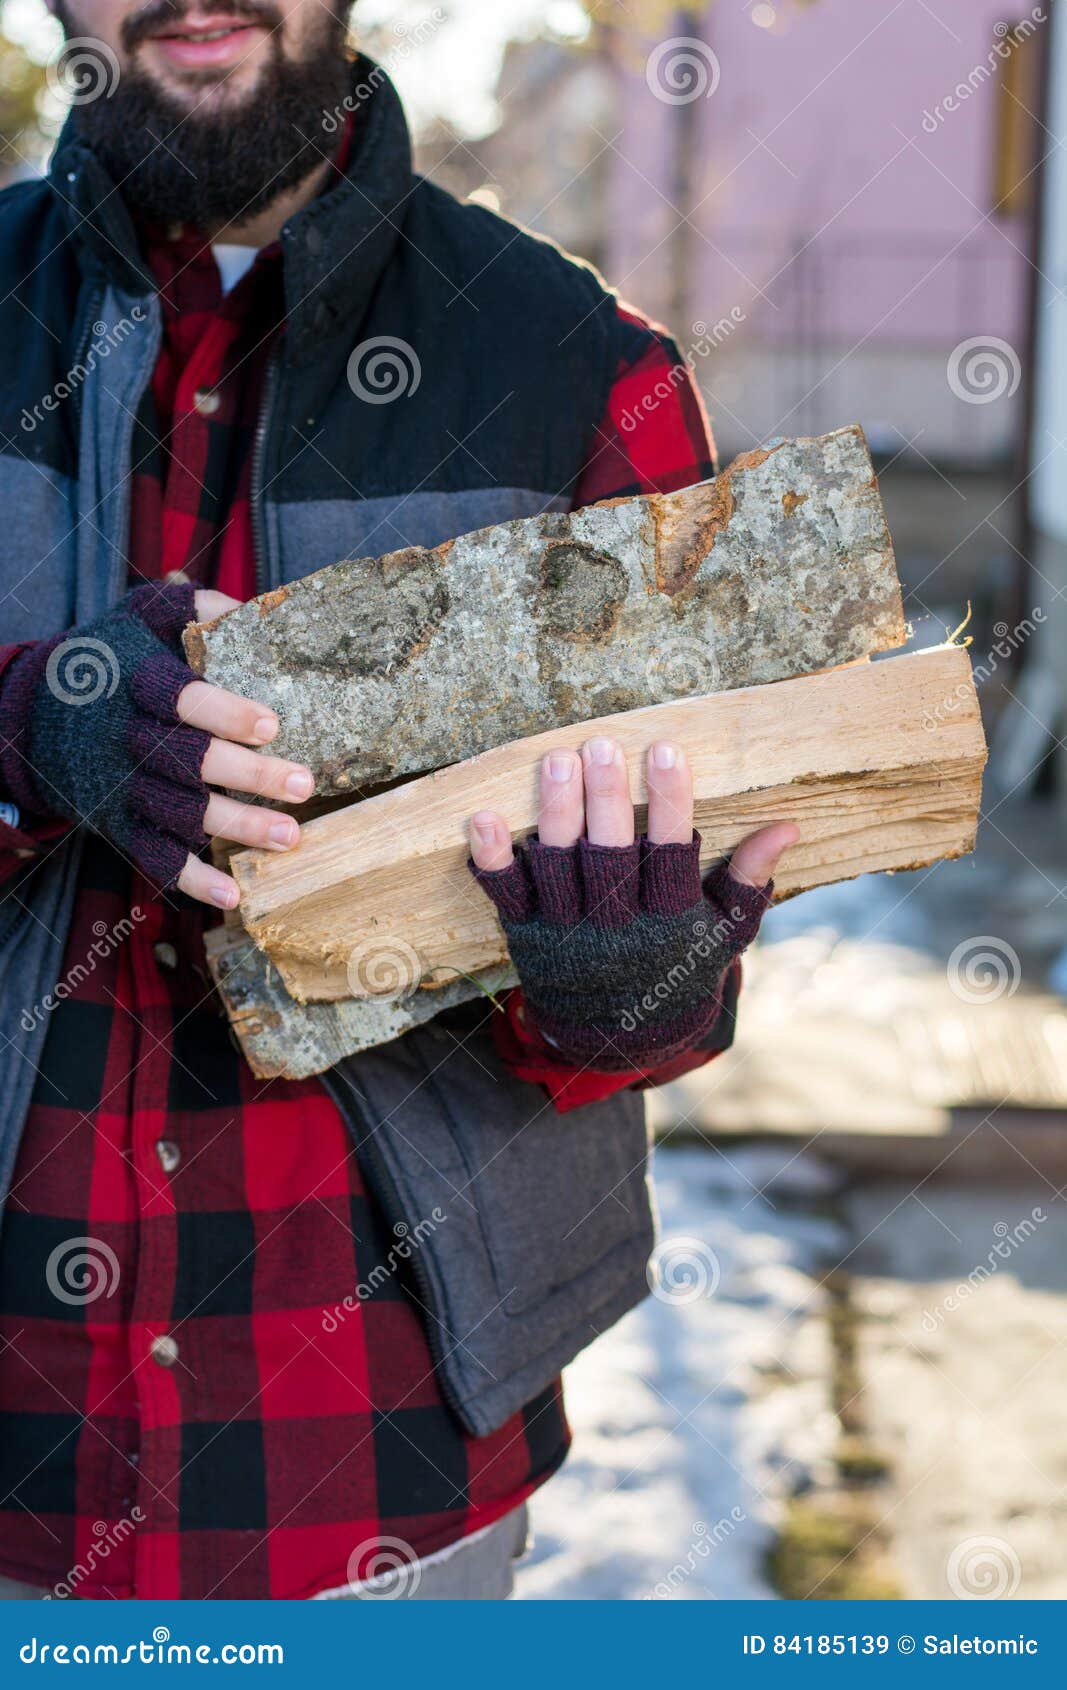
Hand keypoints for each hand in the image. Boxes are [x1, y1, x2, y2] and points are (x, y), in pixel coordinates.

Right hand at [0, 582, 311, 908]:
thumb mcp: (140, 617)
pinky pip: (153, 856)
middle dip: (247, 776)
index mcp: (135, 682)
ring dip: (236, 827)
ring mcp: (121, 786)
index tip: (272, 725)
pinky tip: (233, 894)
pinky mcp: (117, 823)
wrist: (34, 713)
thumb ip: (192, 608)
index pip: (179, 699)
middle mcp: (126, 737)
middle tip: (302, 784)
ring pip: (179, 812)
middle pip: (188, 761)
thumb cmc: (110, 659)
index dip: (223, 713)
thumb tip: (247, 611)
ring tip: (289, 837)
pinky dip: (191, 879)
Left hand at [467, 737, 798, 1070]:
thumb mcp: (723, 933)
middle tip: (600, 745)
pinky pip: (506, 894)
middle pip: (610, 857)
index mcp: (670, 922)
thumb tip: (787, 827)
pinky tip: (483, 817)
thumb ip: (748, 881)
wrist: (619, 1037)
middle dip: (605, 799)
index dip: (671, 803)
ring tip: (557, 760)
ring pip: (559, 867)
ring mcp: (567, 931)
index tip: (667, 750)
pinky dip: (493, 858)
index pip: (673, 854)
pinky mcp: (527, 933)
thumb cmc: (679, 968)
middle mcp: (617, 927)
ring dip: (555, 814)